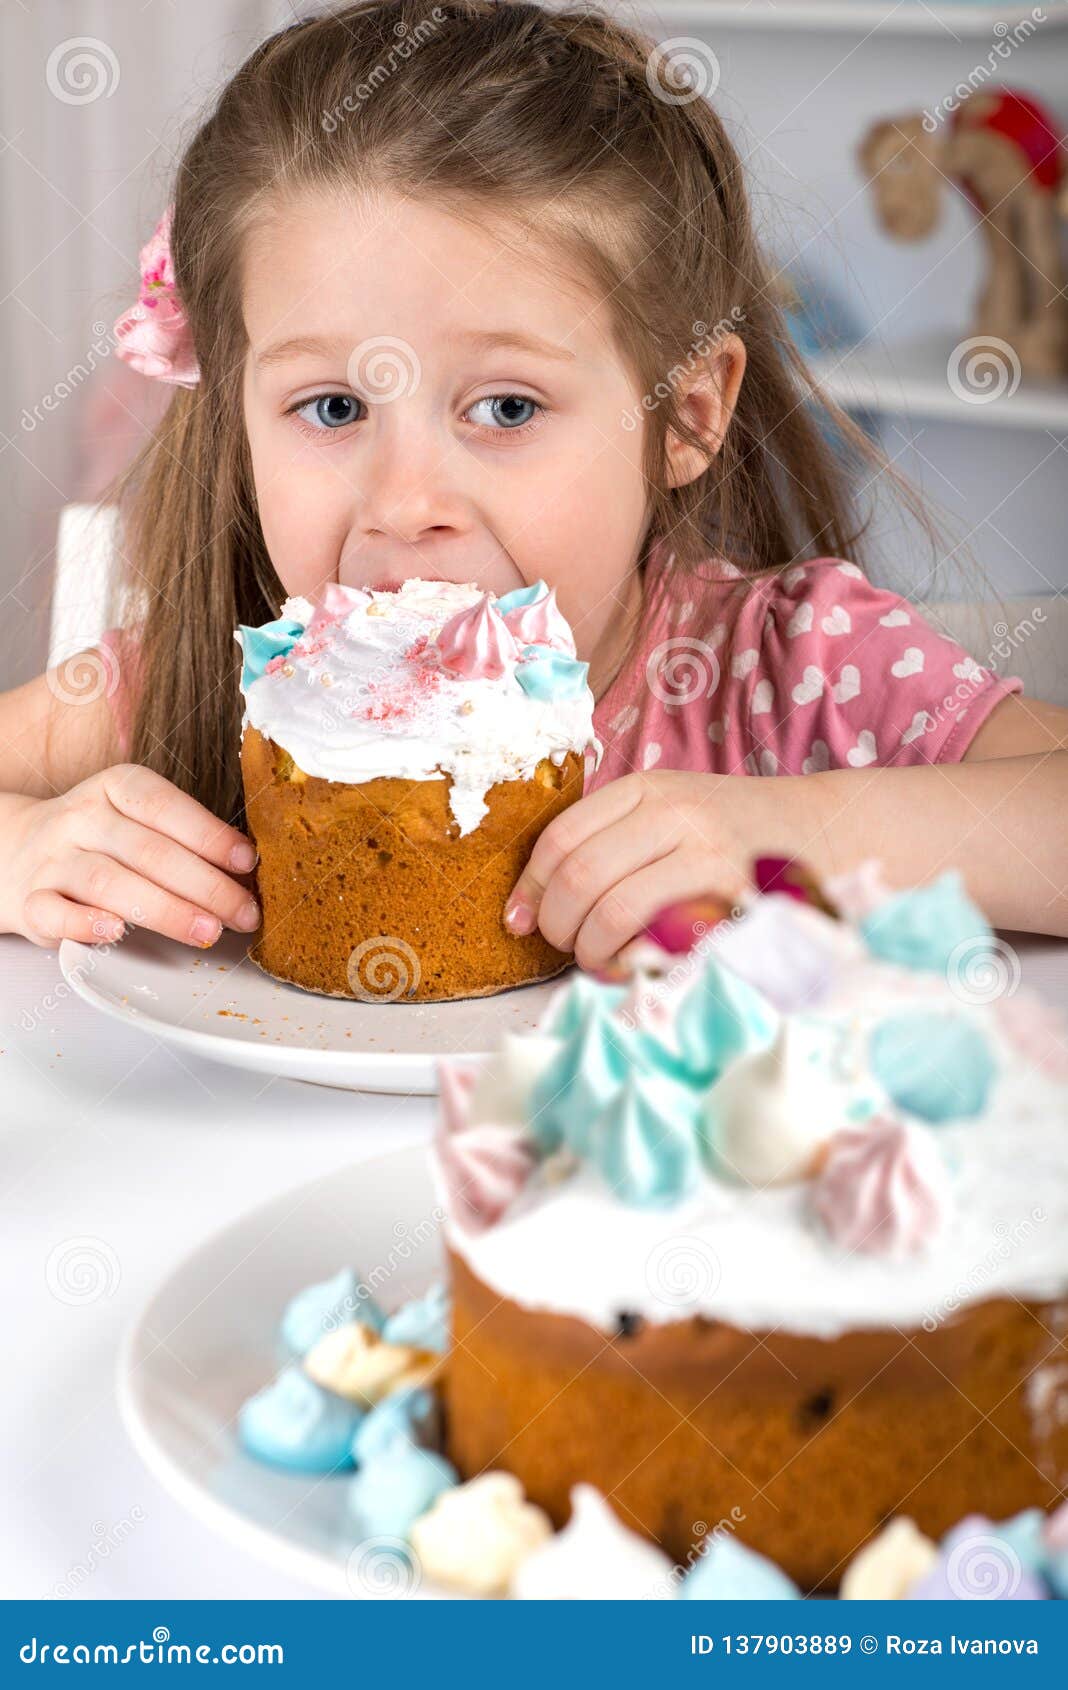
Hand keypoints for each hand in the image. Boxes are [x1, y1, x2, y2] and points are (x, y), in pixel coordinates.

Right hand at [3, 763, 260, 948]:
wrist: (14, 851)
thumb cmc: (98, 840)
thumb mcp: (135, 819)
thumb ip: (181, 837)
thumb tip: (245, 870)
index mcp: (116, 788)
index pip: (165, 806)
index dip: (209, 835)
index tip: (247, 862)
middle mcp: (83, 818)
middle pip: (149, 851)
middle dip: (205, 886)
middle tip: (243, 914)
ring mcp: (54, 859)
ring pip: (109, 881)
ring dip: (164, 909)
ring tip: (206, 931)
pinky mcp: (30, 901)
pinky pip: (53, 911)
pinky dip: (85, 923)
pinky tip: (118, 932)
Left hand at [505, 771, 763, 970]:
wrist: (826, 831)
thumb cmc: (733, 834)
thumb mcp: (671, 812)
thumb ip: (610, 842)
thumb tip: (530, 905)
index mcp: (647, 789)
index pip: (561, 838)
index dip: (530, 887)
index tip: (520, 919)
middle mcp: (674, 812)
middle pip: (579, 875)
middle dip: (557, 924)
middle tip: (564, 944)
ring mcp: (706, 853)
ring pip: (612, 909)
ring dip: (589, 949)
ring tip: (595, 957)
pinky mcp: (733, 897)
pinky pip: (660, 937)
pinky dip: (631, 960)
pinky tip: (631, 965)